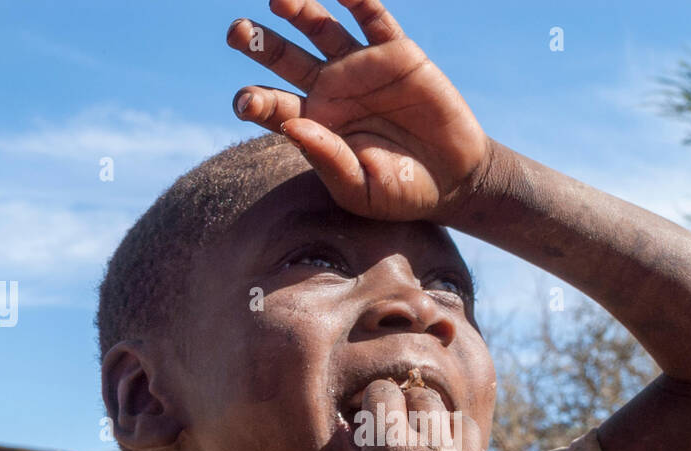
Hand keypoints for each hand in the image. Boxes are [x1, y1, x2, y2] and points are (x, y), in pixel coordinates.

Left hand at [226, 0, 492, 222]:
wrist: (453, 178)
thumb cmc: (400, 192)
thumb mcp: (361, 188)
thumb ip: (327, 159)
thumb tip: (290, 127)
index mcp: (313, 125)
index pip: (272, 105)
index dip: (254, 100)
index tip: (246, 101)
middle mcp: (329, 90)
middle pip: (283, 56)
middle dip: (258, 42)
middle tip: (237, 32)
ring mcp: (359, 67)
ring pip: (319, 27)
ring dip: (296, 9)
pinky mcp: (395, 52)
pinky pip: (371, 15)